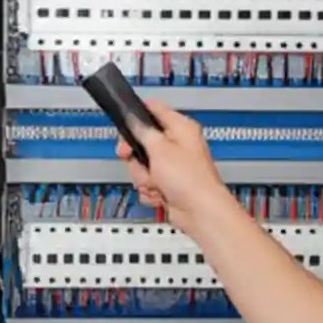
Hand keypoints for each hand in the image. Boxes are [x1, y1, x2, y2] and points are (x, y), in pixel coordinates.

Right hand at [115, 100, 229, 233]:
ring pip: (142, 165)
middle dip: (136, 156)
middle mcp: (177, 145)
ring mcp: (172, 167)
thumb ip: (142, 130)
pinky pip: (147, 182)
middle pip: (143, 141)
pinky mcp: (168, 184)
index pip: (155, 110)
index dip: (137, 114)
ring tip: (155, 182)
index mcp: (181, 128)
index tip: (124, 122)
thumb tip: (132, 117)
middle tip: (132, 158)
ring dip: (143, 177)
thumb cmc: (190, 179)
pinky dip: (150, 190)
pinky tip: (160, 193)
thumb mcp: (159, 148)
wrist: (198, 212)